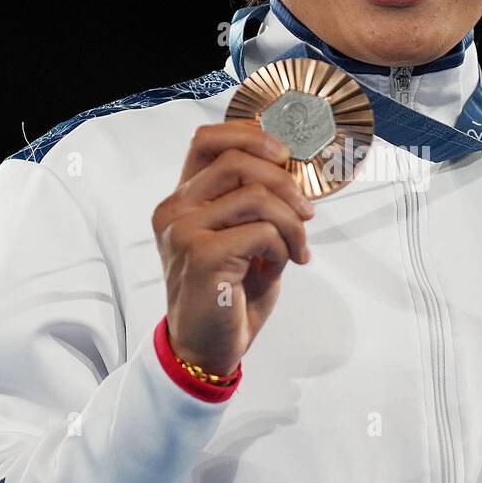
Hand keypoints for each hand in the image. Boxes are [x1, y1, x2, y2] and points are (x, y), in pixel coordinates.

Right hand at [153, 123, 314, 375]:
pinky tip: (279, 268)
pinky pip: (263, 231)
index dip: (250, 134)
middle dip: (285, 182)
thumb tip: (290, 168)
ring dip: (292, 222)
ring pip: (257, 196)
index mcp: (181, 200)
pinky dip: (284, 247)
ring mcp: (184, 231)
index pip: (206, 141)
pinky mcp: (202, 254)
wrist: (207, 348)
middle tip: (307, 212)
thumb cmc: (227, 294)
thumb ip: (254, 202)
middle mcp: (175, 210)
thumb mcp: (242, 237)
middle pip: (238, 161)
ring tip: (297, 249)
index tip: (284, 152)